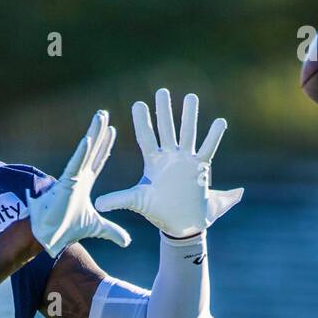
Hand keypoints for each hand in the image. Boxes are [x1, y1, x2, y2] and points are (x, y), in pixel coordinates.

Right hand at [28, 110, 131, 257]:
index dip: (105, 145)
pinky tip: (89, 138)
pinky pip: (76, 164)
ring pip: (85, 151)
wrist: (52, 236)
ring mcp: (72, 177)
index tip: (112, 130)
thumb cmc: (69, 229)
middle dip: (99, 131)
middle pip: (92, 149)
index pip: (98, 160)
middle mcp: (78, 176)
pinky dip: (82, 152)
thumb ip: (112, 231)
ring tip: (100, 116)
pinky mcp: (66, 182)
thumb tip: (127, 241)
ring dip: (93, 133)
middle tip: (104, 113)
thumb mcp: (97, 228)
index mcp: (85, 183)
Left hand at [95, 89, 242, 238]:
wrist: (181, 225)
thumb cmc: (158, 212)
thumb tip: (97, 204)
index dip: (142, 121)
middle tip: (161, 92)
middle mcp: (169, 157)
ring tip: (190, 97)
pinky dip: (214, 136)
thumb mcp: (137, 202)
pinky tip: (220, 121)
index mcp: (153, 162)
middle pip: (166, 129)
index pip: (146, 137)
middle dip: (164, 111)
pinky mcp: (200, 168)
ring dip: (189, 116)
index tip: (138, 104)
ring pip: (188, 133)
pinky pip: (208, 148)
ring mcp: (186, 160)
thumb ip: (119, 199)